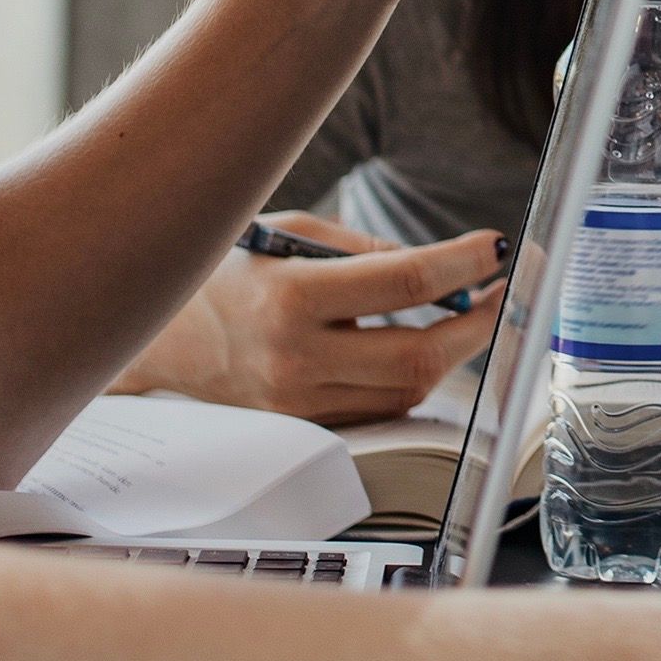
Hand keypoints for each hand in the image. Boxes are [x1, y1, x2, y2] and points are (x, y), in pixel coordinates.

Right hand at [115, 212, 503, 425]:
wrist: (157, 336)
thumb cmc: (225, 271)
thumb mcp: (288, 235)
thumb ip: (365, 249)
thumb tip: (441, 266)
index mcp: (291, 297)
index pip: (406, 282)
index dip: (465, 264)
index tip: (497, 248)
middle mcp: (296, 358)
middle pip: (420, 354)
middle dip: (477, 323)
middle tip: (502, 292)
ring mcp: (299, 401)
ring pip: (407, 390)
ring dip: (451, 353)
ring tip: (467, 315)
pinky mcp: (302, 425)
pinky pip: (380, 409)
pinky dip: (412, 380)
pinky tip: (421, 349)